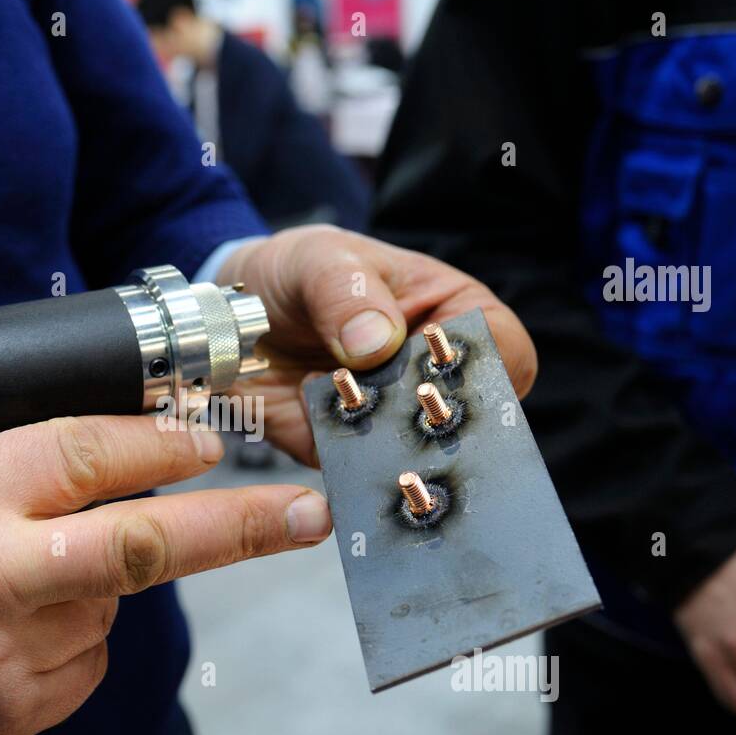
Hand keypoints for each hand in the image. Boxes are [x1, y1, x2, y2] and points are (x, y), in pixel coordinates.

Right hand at [0, 417, 330, 734]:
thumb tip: (60, 422)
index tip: (205, 440)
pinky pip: (83, 662)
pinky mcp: (14, 715)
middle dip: (245, 524)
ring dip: (100, 584)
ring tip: (14, 583)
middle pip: (149, 539)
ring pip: (112, 604)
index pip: (88, 449)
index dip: (162, 440)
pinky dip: (70, 638)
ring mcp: (5, 655)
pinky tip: (2, 636)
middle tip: (308, 512)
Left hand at [215, 225, 536, 464]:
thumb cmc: (298, 272)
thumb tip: (376, 341)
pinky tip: (321, 440)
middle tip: (399, 408)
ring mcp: (391, 419)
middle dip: (439, 420)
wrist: (231, 315)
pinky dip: (342, 467)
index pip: (504, 350)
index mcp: (452, 315)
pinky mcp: (345, 452)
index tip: (438, 366)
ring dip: (389, 450)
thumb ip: (346, 293)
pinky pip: (356, 473)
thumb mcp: (319, 261)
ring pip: (415, 453)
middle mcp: (431, 376)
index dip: (485, 366)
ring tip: (355, 425)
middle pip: (470, 416)